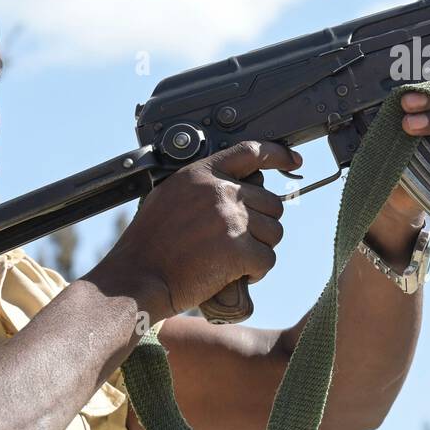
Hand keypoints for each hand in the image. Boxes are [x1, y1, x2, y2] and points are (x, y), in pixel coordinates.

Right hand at [94, 141, 296, 319]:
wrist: (136, 278)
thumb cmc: (149, 244)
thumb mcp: (169, 197)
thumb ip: (202, 188)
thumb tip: (234, 187)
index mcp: (202, 174)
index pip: (250, 152)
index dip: (277, 155)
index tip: (293, 160)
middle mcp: (220, 191)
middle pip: (271, 202)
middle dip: (261, 225)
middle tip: (237, 242)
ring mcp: (231, 220)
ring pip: (274, 232)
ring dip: (260, 249)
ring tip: (232, 259)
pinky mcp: (238, 250)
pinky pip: (268, 259)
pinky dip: (256, 272)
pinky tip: (235, 275)